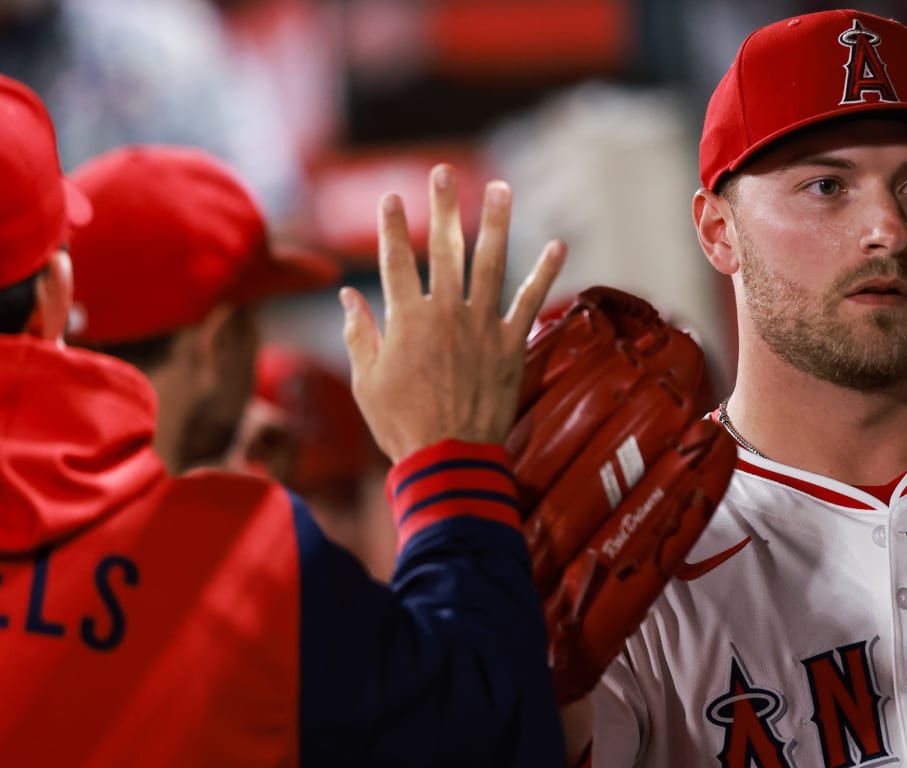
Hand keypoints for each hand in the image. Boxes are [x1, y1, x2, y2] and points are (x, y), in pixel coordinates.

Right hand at [341, 164, 565, 460]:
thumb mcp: (366, 382)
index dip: (390, 226)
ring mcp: (482, 326)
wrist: (449, 458)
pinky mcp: (512, 344)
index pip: (396, 261)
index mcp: (407, 320)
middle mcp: (447, 314)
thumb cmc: (401, 425)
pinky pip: (531, 301)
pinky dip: (545, 273)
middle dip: (442, 207)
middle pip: (444, 248)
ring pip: (491, 263)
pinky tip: (558, 245)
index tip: (391, 197)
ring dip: (497, 223)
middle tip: (443, 172)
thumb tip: (348, 296)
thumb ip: (360, 333)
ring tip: (501, 189)